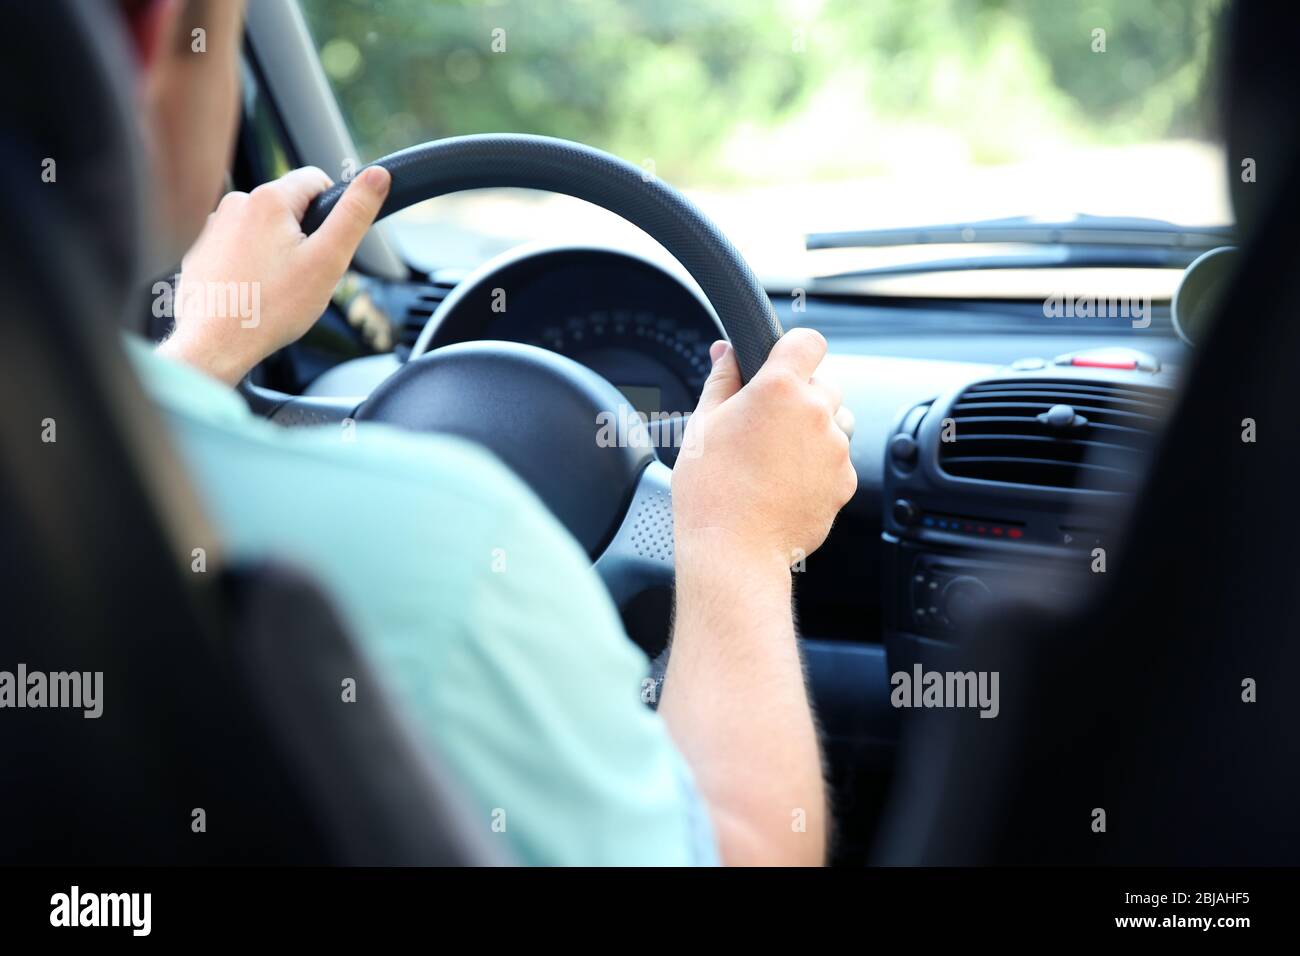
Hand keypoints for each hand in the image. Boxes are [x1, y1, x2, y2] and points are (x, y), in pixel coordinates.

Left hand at [157, 165, 391, 384]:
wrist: (216, 344)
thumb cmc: (272, 308)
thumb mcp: (328, 260)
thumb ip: (355, 214)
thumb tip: (377, 176)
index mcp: (268, 199)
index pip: (315, 180)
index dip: (330, 212)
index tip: (325, 246)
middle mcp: (235, 203)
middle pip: (287, 207)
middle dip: (301, 235)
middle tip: (301, 275)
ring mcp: (212, 226)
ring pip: (261, 228)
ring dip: (274, 250)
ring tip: (273, 287)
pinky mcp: (200, 250)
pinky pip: (237, 246)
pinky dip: (248, 264)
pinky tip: (251, 291)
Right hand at [671, 328, 857, 570]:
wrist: (735, 550)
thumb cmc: (711, 490)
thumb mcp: (703, 424)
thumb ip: (722, 379)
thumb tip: (726, 352)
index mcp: (779, 388)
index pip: (809, 342)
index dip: (795, 349)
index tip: (783, 362)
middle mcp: (816, 412)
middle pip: (824, 384)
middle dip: (800, 396)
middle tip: (766, 424)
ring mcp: (835, 448)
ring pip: (835, 422)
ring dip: (814, 430)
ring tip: (776, 457)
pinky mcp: (845, 481)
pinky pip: (837, 460)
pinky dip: (819, 465)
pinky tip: (786, 482)